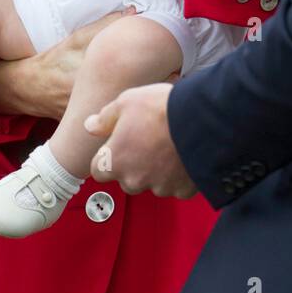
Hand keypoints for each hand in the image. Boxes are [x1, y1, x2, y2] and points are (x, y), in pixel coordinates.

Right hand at [0, 6, 175, 120]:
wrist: (29, 88)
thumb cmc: (55, 60)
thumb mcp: (79, 38)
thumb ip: (106, 25)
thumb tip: (134, 11)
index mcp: (98, 76)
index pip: (136, 77)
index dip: (161, 74)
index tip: (176, 68)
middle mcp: (98, 97)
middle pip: (137, 97)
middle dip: (158, 89)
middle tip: (176, 78)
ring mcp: (96, 112)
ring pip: (129, 109)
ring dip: (145, 100)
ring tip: (163, 91)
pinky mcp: (94, 123)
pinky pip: (118, 116)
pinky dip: (129, 110)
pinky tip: (139, 104)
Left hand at [83, 82, 196, 198]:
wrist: (201, 120)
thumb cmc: (160, 108)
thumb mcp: (126, 102)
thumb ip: (105, 118)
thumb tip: (90, 126)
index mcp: (114, 161)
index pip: (99, 170)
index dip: (107, 158)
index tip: (119, 145)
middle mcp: (134, 180)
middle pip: (126, 179)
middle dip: (133, 166)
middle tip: (147, 141)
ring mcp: (159, 187)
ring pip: (152, 183)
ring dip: (156, 170)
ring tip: (168, 145)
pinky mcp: (182, 190)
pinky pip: (175, 186)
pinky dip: (178, 175)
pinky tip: (183, 155)